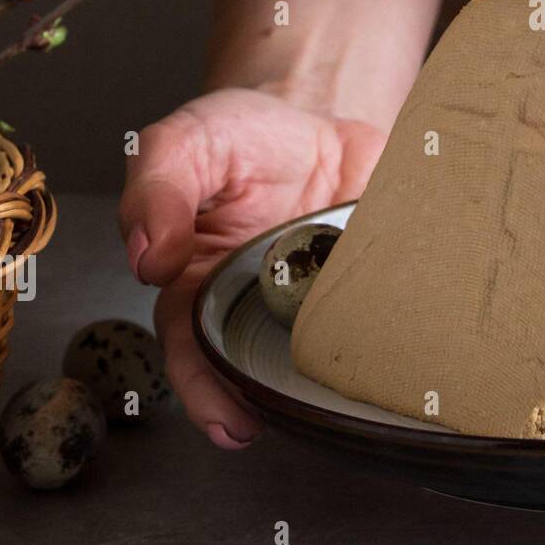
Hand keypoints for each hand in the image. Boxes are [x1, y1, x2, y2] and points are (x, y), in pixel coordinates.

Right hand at [118, 87, 385, 447]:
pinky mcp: (372, 285)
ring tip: (332, 409)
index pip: (191, 351)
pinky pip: (382, 317)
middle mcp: (258, 306)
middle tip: (268, 431)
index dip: (202, 389)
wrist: (319, 113)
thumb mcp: (186, 143)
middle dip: (261, 408)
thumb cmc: (242, 137)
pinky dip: (390, 337)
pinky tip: (398, 352)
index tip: (223, 415)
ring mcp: (318, 301)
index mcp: (200, 284)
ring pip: (321, 357)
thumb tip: (146, 252)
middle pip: (257, 372)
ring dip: (326, 384)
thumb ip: (158, 190)